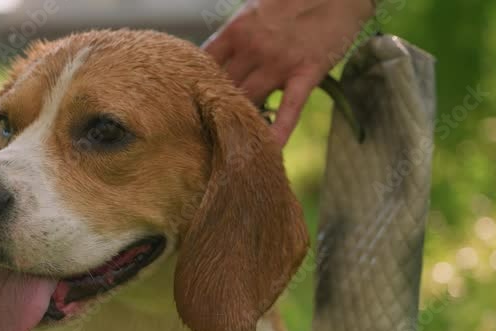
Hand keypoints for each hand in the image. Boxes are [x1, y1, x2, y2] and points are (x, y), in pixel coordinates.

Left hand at [203, 0, 374, 145]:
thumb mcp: (256, 11)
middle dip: (212, 111)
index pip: (205, 66)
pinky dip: (279, 131)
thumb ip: (237, 38)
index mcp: (237, 30)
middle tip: (204, 134)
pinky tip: (269, 150)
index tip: (188, 104)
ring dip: (240, 122)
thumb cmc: (294, 0)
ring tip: (229, 147)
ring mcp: (280, 62)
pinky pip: (290, 108)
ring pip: (250, 102)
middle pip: (223, 88)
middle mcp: (253, 48)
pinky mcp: (307, 72)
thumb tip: (219, 63)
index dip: (195, 86)